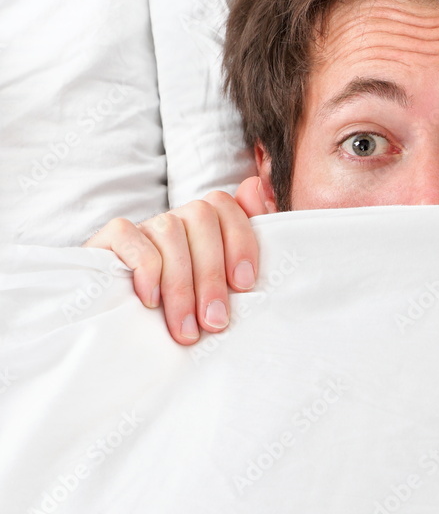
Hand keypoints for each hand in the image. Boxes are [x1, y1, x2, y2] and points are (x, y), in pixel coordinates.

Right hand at [83, 177, 269, 343]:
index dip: (240, 241)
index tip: (244, 285)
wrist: (117, 328)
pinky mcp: (106, 240)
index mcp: (203, 228)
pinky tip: (151, 301)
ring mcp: (141, 228)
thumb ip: (242, 242)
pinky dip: (145, 269)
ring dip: (181, 285)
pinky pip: (129, 237)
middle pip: (201, 218)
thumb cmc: (179, 313)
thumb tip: (255, 184)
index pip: (226, 207)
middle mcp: (174, 221)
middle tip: (214, 322)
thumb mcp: (219, 288)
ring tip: (186, 329)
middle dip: (212, 275)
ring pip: (169, 230)